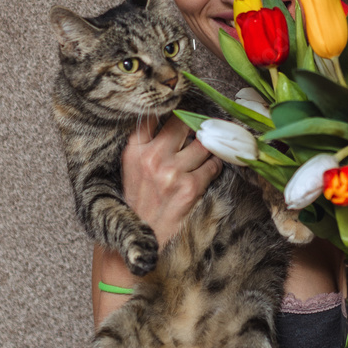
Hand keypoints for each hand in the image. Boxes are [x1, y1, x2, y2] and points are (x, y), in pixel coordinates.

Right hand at [121, 114, 221, 247]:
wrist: (142, 240)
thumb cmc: (140, 203)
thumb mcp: (132, 170)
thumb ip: (147, 144)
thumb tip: (178, 119)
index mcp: (133, 151)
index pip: (154, 115)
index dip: (172, 108)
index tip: (184, 107)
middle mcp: (152, 158)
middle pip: (182, 122)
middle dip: (195, 124)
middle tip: (203, 127)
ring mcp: (172, 172)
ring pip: (203, 143)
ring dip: (209, 147)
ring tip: (206, 153)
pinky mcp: (190, 187)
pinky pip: (213, 165)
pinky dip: (215, 165)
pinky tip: (209, 170)